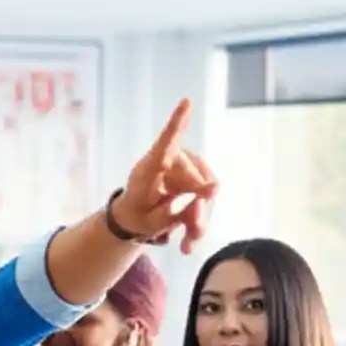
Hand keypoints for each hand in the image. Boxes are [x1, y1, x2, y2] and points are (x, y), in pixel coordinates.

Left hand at [113, 98, 217, 254]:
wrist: (134, 219)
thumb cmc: (135, 216)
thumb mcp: (150, 221)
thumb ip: (176, 209)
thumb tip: (211, 190)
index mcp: (149, 167)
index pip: (166, 142)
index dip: (178, 122)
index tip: (186, 102)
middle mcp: (170, 161)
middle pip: (197, 180)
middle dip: (198, 209)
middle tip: (190, 236)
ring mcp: (185, 168)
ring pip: (207, 191)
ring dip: (200, 219)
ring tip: (186, 242)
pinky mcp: (196, 177)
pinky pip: (208, 198)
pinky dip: (200, 222)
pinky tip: (187, 243)